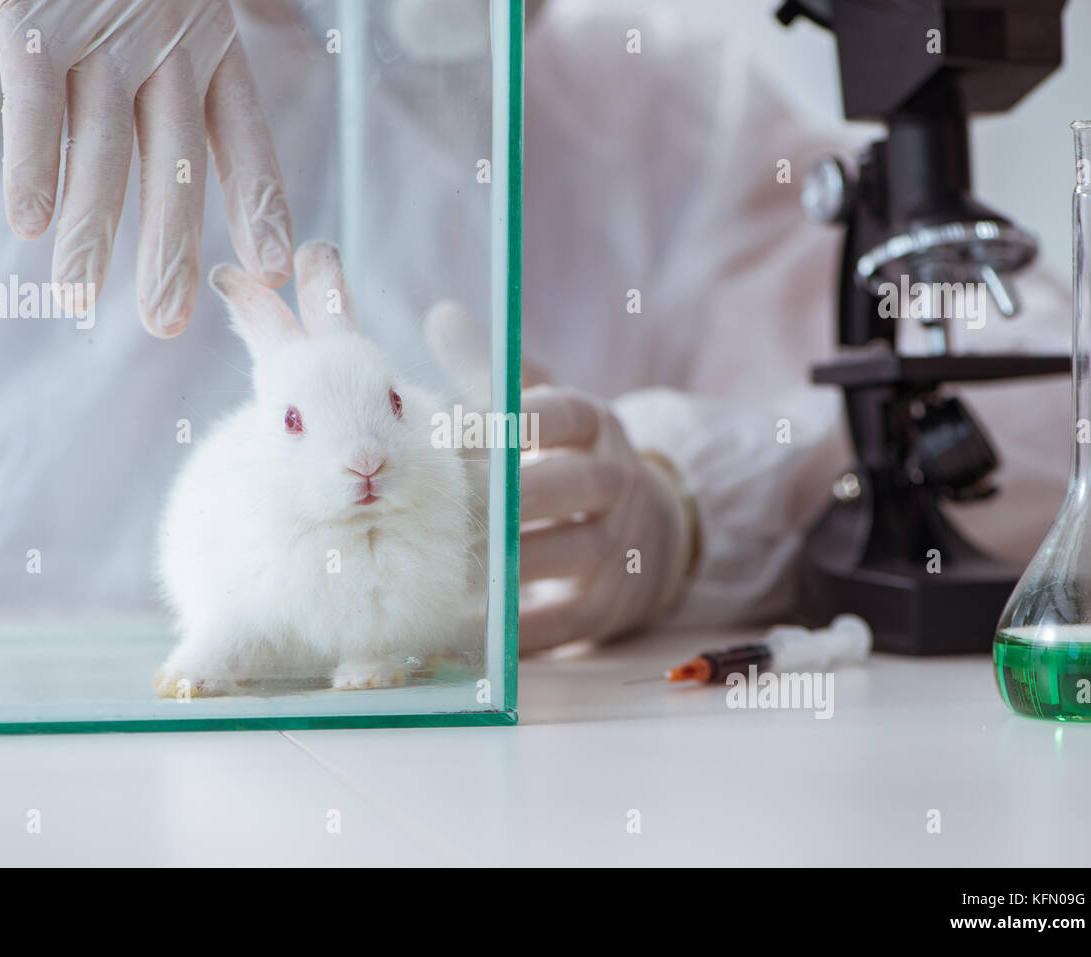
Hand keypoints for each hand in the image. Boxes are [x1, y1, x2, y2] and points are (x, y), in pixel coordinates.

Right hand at [0, 0, 293, 335]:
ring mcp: (103, 32)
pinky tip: (30, 223)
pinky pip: (35, 102)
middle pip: (173, 160)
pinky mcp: (36, 19)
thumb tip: (214, 141)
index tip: (275, 267)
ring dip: (93, 226)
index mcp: (210, 42)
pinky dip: (31, 161)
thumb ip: (198, 67)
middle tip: (168, 320)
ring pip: (103, 144)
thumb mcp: (178, 4)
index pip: (244, 136)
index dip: (259, 203)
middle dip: (172, 243)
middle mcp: (166, 44)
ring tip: (81, 295)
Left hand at [421, 303, 696, 651]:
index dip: (511, 420)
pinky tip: (467, 631)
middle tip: (438, 505)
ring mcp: (616, 548)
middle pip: (562, 486)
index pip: (563, 414)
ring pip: (560, 554)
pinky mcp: (606, 606)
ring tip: (439, 568)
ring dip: (502, 563)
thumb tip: (442, 314)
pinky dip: (515, 630)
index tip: (454, 427)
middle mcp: (614, 482)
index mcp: (595, 425)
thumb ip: (496, 370)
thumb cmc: (573, 458)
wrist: (652, 532)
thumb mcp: (549, 407)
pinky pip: (560, 622)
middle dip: (502, 496)